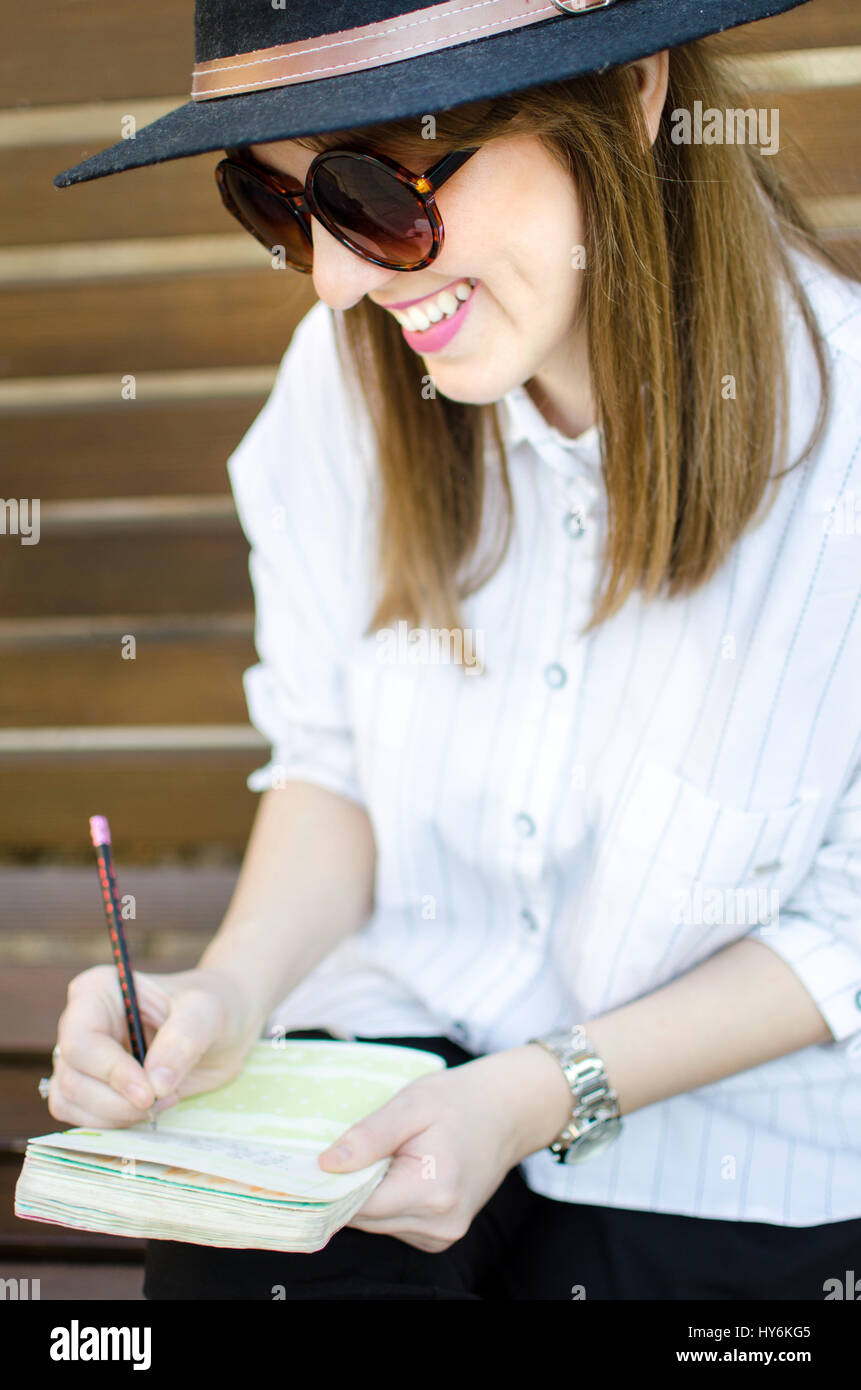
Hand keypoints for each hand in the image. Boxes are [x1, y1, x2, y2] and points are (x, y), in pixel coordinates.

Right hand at [47, 964, 265, 1128]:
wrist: (221, 1027)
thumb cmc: (211, 1007)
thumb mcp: (206, 1012)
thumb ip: (182, 1040)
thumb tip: (156, 1083)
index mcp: (97, 991)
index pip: (80, 1041)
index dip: (110, 1072)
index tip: (149, 1093)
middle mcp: (79, 1022)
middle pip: (74, 1077)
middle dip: (119, 1100)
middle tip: (166, 1098)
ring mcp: (81, 1057)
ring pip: (71, 1101)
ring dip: (118, 1114)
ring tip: (164, 1099)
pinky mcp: (89, 1086)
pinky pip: (82, 1116)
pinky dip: (115, 1122)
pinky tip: (152, 1106)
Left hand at [316, 1044, 573, 1251]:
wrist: (508, 1111)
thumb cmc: (460, 1100)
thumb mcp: (411, 1105)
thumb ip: (369, 1136)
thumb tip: (325, 1165)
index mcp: (433, 1191)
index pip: (358, 1206)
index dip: (330, 1185)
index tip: (309, 1163)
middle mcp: (440, 1224)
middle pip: (365, 1219)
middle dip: (348, 1187)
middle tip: (343, 1149)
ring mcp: (443, 1235)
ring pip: (377, 1224)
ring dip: (367, 1194)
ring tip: (379, 1154)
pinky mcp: (442, 1235)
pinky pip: (395, 1223)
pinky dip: (385, 1200)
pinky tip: (395, 1170)